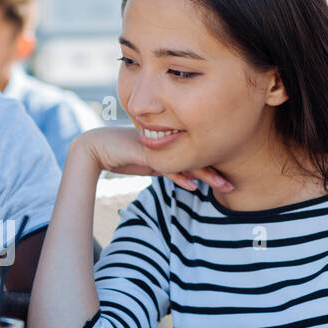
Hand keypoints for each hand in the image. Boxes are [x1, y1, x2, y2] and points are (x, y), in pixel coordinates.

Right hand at [79, 127, 233, 192]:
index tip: (226, 179)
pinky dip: (180, 177)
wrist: (94, 149)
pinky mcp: (144, 153)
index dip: (211, 165)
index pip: (195, 152)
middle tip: (232, 185)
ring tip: (223, 186)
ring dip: (205, 175)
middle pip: (196, 155)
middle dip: (215, 172)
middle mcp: (166, 142)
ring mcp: (156, 146)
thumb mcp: (148, 163)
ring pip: (185, 160)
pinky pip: (166, 166)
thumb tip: (184, 176)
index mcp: (169, 142)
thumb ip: (165, 166)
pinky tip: (192, 186)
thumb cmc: (121, 155)